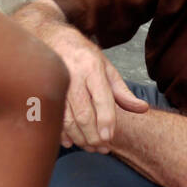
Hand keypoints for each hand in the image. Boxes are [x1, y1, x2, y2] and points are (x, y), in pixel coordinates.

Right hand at [44, 24, 148, 150]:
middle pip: (84, 114)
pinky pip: (53, 118)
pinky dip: (62, 133)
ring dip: (79, 138)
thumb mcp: (106, 67)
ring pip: (67, 119)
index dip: (106, 121)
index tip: (110, 138)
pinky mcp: (44, 92)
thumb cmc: (82, 55)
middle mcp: (73, 76)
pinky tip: (71, 142)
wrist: (51, 38)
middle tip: (101, 148)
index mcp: (92, 68)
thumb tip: (142, 109)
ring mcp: (56, 85)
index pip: (102, 99)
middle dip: (93, 135)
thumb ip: (122, 91)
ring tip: (90, 147)